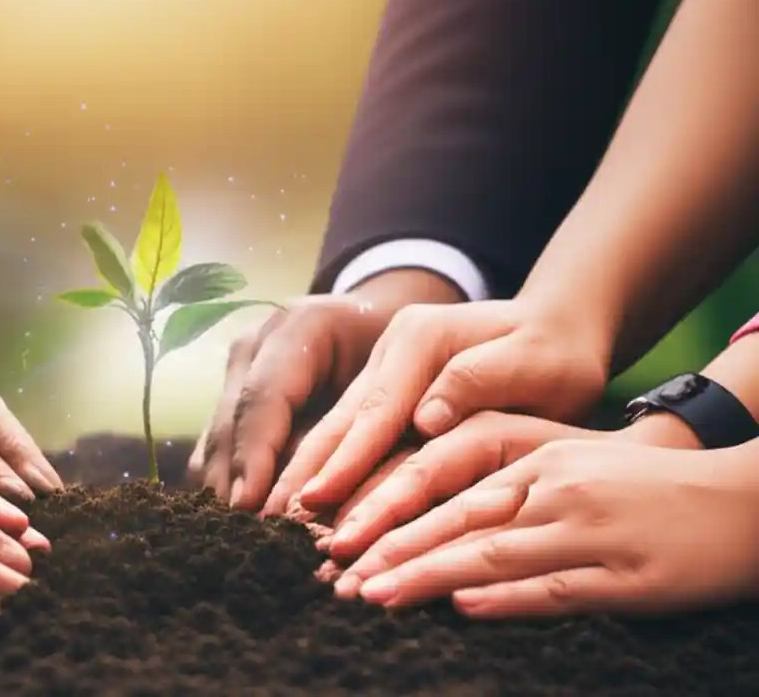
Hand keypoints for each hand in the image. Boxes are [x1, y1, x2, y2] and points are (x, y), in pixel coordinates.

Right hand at [187, 269, 463, 512]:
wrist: (382, 319)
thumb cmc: (404, 350)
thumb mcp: (401, 375)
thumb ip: (367, 421)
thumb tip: (332, 491)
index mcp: (297, 329)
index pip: (264, 398)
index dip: (255, 454)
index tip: (251, 504)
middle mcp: (256, 346)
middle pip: (230, 422)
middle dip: (232, 481)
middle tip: (239, 537)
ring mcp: (236, 371)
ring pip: (214, 438)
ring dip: (222, 489)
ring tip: (237, 540)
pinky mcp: (230, 398)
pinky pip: (215, 447)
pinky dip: (225, 485)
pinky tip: (240, 522)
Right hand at [291, 298, 609, 512]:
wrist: (559, 329)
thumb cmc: (557, 351)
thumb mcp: (537, 359)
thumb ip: (479, 382)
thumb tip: (424, 418)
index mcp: (418, 338)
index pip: (376, 408)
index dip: (346, 459)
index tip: (316, 497)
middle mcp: (388, 352)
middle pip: (340, 420)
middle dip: (305, 471)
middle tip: (270, 518)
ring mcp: (381, 372)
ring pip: (335, 430)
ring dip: (305, 475)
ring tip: (273, 519)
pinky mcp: (384, 395)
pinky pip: (350, 438)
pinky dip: (327, 473)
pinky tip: (306, 507)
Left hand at [338, 439, 758, 617]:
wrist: (737, 499)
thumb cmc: (637, 483)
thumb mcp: (565, 461)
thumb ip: (501, 482)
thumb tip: (430, 516)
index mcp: (534, 453)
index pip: (443, 480)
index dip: (388, 508)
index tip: (340, 535)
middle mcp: (553, 485)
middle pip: (457, 516)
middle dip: (393, 548)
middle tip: (342, 575)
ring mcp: (587, 528)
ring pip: (493, 552)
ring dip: (429, 576)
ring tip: (378, 594)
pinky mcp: (623, 574)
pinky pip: (553, 587)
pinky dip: (505, 598)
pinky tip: (463, 606)